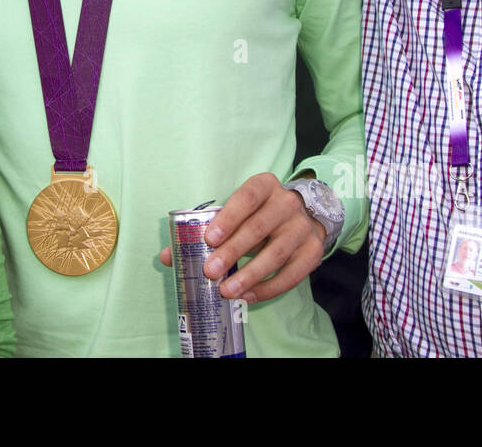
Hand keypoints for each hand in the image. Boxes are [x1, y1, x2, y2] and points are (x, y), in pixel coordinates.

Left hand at [158, 173, 325, 303]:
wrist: (303, 217)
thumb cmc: (258, 214)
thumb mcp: (235, 212)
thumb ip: (203, 230)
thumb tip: (168, 257)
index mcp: (265, 186)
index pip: (246, 197)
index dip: (228, 217)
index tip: (209, 238)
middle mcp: (287, 203)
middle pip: (259, 227)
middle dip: (233, 251)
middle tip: (210, 271)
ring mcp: (303, 228)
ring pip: (276, 253)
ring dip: (249, 274)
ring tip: (227, 291)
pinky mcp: (313, 251)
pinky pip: (291, 274)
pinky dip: (268, 288)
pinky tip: (248, 296)